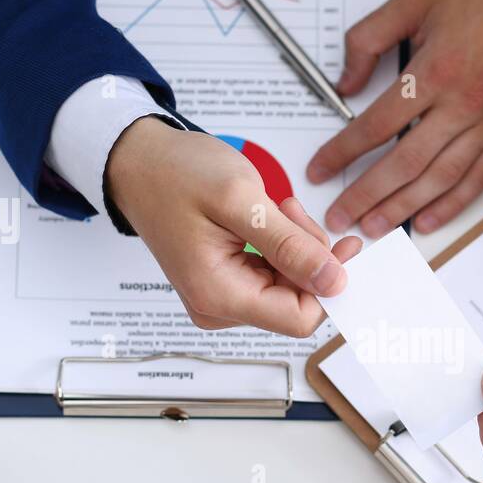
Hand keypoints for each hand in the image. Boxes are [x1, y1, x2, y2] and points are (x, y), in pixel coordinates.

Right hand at [107, 119, 362, 336]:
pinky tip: (269, 218)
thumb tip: (334, 282)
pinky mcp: (226, 282)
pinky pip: (273, 275)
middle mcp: (218, 307)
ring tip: (277, 208)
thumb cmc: (176, 174)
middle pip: (296, 302)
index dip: (328, 285)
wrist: (139, 162)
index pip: (299, 319)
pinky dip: (282, 246)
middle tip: (291, 212)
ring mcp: (221, 297)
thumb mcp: (240, 200)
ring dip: (296, 247)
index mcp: (219, 295)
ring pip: (289, 286)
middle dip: (309, 257)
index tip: (343, 246)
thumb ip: (289, 245)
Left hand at [305, 0, 482, 236]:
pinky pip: (479, 180)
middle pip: (404, 163)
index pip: (376, 125)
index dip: (343, 153)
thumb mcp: (414, 0)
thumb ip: (370, 38)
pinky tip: (426, 221)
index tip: (319, 171)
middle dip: (367, 195)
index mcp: (435, 71)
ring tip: (375, 226)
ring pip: (440, 179)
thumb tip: (345, 82)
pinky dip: (452, 205)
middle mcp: (462, 105)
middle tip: (341, 217)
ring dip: (403, 208)